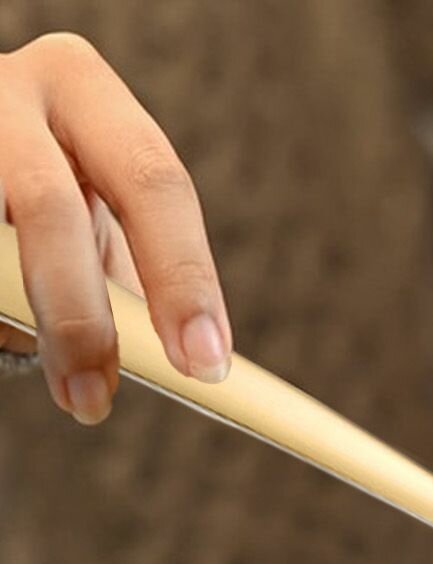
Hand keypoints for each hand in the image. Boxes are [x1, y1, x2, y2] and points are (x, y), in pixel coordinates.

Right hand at [0, 32, 229, 422]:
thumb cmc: (50, 210)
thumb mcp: (96, 223)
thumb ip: (136, 279)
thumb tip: (191, 368)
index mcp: (85, 92)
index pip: (155, 185)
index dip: (183, 279)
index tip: (206, 364)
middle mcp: (11, 88)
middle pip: (52, 207)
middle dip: (81, 315)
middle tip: (98, 399)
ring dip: (33, 325)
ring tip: (65, 390)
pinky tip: (12, 332)